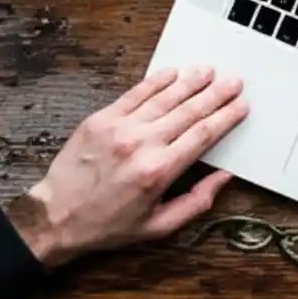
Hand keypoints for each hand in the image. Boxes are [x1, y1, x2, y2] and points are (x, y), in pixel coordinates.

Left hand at [6, 67, 247, 267]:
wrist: (57, 215)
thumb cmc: (107, 224)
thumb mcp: (158, 227)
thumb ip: (196, 201)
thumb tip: (223, 177)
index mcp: (159, 172)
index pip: (203, 135)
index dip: (225, 118)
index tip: (240, 106)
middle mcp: (141, 144)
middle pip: (189, 112)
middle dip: (215, 95)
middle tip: (234, 81)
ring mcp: (119, 128)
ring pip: (164, 98)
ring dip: (190, 82)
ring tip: (208, 71)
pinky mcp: (101, 119)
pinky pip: (134, 94)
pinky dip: (155, 82)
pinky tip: (172, 73)